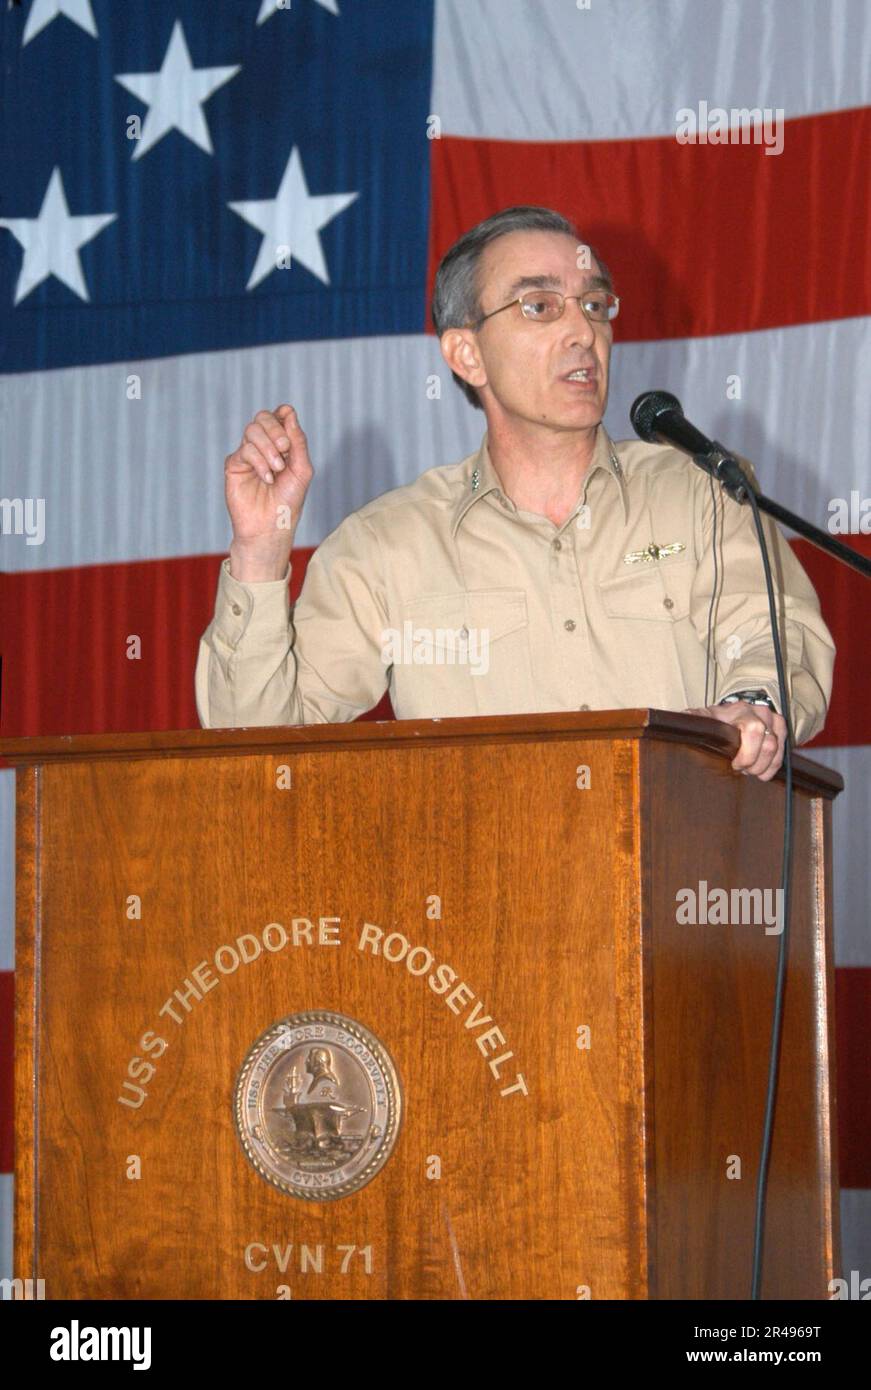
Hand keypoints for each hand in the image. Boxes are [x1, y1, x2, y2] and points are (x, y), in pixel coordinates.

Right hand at [225, 405, 313, 576]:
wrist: (271, 527)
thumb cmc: (289, 501)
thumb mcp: (302, 470)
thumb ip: (298, 441)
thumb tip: (289, 413)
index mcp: (281, 444)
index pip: (279, 416)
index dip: (284, 417)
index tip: (290, 437)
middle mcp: (263, 446)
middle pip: (263, 417)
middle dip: (275, 430)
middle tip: (285, 449)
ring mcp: (247, 454)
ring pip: (252, 430)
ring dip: (268, 447)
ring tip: (277, 469)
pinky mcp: (234, 465)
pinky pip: (245, 450)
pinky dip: (259, 462)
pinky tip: (267, 478)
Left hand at [685, 701, 787, 780]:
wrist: (730, 711)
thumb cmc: (713, 721)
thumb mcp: (700, 720)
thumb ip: (691, 722)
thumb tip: (675, 724)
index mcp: (736, 711)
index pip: (753, 730)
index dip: (748, 753)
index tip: (736, 765)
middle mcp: (756, 711)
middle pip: (768, 743)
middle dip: (756, 763)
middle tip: (743, 771)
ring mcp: (770, 717)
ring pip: (777, 747)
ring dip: (765, 765)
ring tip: (751, 771)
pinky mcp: (779, 725)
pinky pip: (783, 748)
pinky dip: (774, 764)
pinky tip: (763, 772)